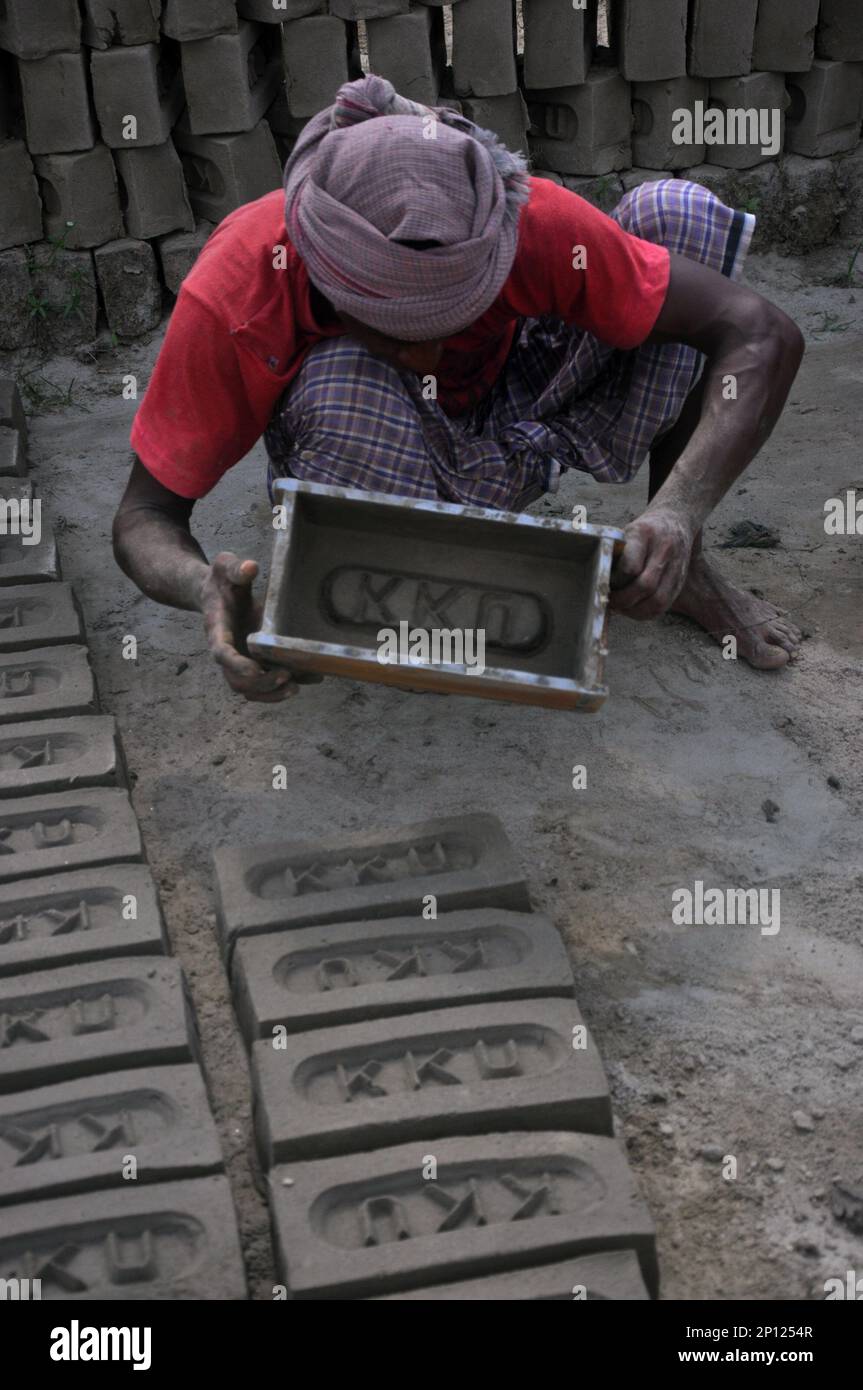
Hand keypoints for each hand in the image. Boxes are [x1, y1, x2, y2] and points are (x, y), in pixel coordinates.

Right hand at [201, 552, 297, 701]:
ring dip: (270, 693)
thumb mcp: (224, 566)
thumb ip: (235, 567)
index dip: (237, 665)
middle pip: (235, 680)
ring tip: (295, 687)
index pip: (221, 653)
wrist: (215, 592)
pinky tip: (303, 681)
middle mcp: (225, 651)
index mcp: (216, 629)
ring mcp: (237, 660)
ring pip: (248, 689)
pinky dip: (278, 690)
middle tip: (286, 676)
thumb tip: (250, 567)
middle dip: (261, 684)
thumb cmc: (222, 580)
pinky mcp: (250, 663)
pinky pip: (260, 686)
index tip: (256, 669)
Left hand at [610, 508, 694, 619]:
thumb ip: (616, 554)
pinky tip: (635, 609)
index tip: (604, 586)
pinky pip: (664, 605)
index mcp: (645, 534)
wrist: (676, 520)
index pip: (631, 566)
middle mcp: (664, 549)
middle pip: (646, 586)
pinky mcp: (680, 580)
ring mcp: (676, 566)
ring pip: (658, 600)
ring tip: (622, 609)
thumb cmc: (644, 531)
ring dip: (636, 611)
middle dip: (624, 601)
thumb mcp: (628, 532)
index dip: (616, 582)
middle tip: (611, 602)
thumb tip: (599, 582)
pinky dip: (647, 612)